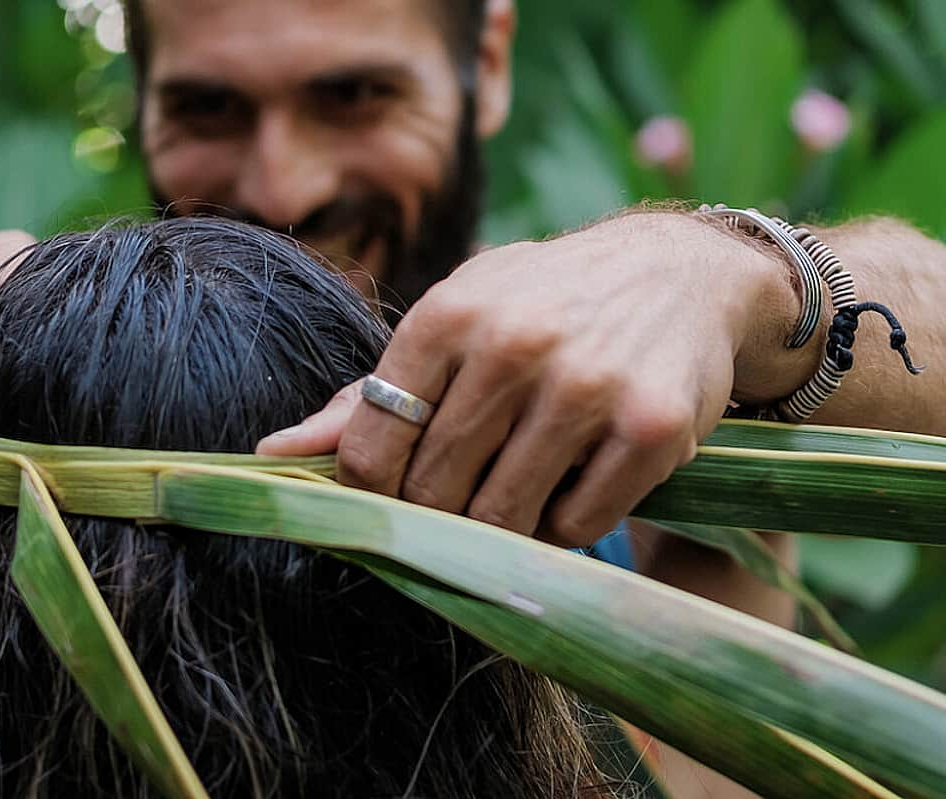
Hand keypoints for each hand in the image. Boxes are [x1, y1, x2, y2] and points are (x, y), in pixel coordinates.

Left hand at [259, 212, 799, 545]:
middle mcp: (514, 345)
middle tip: (464, 495)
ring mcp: (587, 388)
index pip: (372, 446)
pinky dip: (566, 524)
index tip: (394, 494)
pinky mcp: (652, 429)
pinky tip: (574, 480)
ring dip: (502, 523)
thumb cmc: (543, 303)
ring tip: (516, 486)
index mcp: (447, 315)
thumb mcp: (454, 318)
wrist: (681, 273)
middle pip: (434, 493)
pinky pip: (577, 526)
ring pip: (504, 518)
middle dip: (439, 513)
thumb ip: (367, 394)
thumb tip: (270, 456)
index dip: (372, 491)